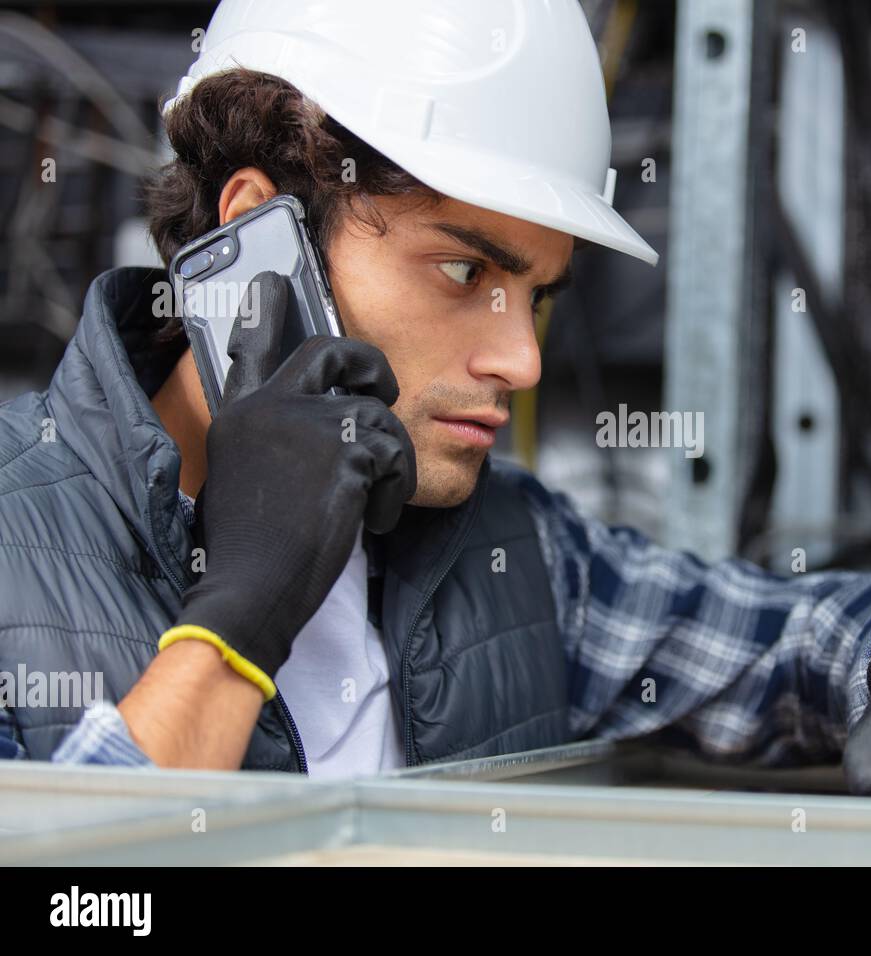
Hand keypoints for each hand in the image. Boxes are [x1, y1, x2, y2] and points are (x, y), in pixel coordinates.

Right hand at [174, 271, 416, 689]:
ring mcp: (308, 424)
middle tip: (383, 391)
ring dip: (389, 460)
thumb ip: (274, 441)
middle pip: (333, 352)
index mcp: (241, 414)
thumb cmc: (252, 551)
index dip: (268, 316)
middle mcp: (270, 407)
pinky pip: (394, 456)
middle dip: (369, 365)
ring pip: (380, 417)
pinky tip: (372, 518)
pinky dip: (393, 491)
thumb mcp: (247, 480)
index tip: (273, 284)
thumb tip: (322, 428)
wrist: (252, 591)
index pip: (257, 348)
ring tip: (369, 501)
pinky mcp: (344, 451)